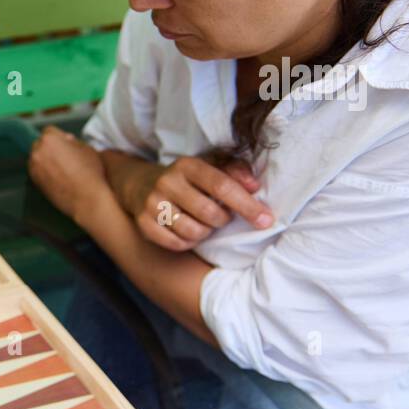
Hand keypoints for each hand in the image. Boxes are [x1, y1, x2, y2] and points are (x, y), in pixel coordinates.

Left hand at [28, 125, 108, 224]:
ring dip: (46, 159)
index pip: (50, 131)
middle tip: (65, 156)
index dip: (60, 137)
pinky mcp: (34, 181)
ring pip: (38, 158)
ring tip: (62, 168)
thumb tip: (66, 140)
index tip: (66, 143)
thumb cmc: (90, 174)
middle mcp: (37, 152)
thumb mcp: (86, 148)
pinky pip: (37, 171)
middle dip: (51, 148)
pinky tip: (58, 177)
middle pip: (41, 144)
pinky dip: (44, 171)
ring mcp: (34, 167)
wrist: (86, 199)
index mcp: (50, 140)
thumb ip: (72, 141)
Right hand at [127, 155, 272, 251]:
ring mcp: (152, 204)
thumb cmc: (189, 179)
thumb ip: (237, 171)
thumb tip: (254, 186)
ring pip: (193, 231)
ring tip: (205, 224)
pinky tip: (190, 232)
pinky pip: (176, 244)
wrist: (142, 185)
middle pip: (209, 213)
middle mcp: (167, 182)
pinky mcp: (143, 223)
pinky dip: (189, 242)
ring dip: (206, 232)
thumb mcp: (212, 166)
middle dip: (223, 220)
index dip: (247, 205)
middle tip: (222, 217)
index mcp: (187, 165)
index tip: (266, 220)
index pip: (222, 186)